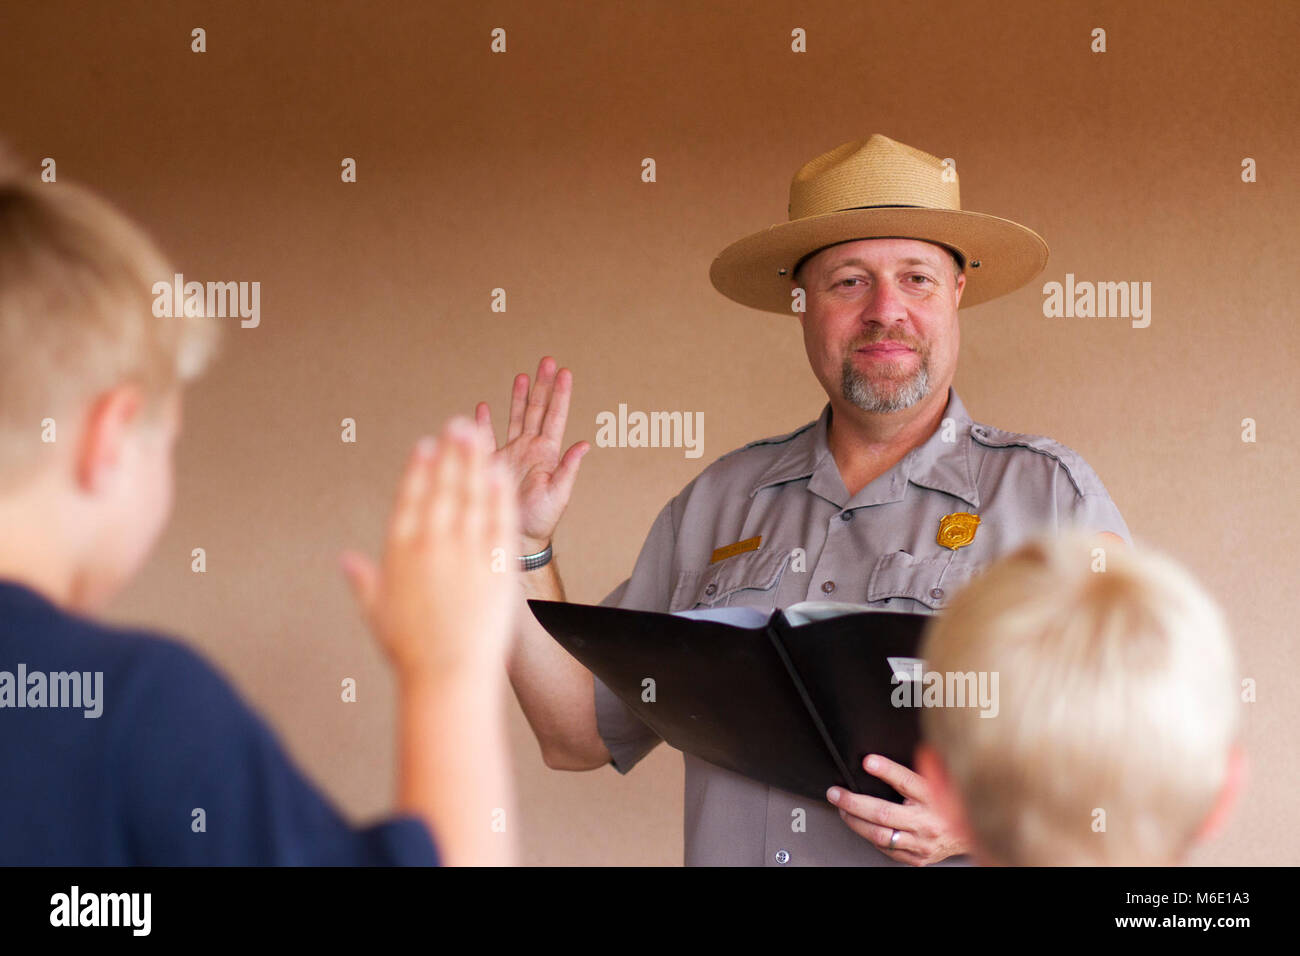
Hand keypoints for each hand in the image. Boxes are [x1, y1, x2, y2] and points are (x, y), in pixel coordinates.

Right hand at [340, 417, 518, 681]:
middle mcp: (432, 545)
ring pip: (471, 495)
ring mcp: (465, 552)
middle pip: (443, 487)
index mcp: (400, 552)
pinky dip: (500, 494)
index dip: (419, 469)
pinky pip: (498, 520)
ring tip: (480, 436)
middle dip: (452, 453)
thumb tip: (346, 560)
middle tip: (459, 424)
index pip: (410, 498)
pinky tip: (502, 473)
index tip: (426, 446)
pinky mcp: (495, 565)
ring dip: (475, 462)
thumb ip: (363, 581)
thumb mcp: (379, 613)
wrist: (449, 677)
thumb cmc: (413, 652)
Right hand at [475, 356, 588, 552]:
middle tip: (547, 361)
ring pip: (515, 417)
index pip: (555, 416)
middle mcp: (530, 448)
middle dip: (542, 385)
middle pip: (537, 409)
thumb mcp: (558, 493)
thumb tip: (585, 444)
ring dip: (518, 397)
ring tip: (523, 376)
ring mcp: (511, 453)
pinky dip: (484, 422)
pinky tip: (483, 407)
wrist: (517, 535)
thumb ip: (568, 468)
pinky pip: (487, 437)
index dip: (560, 394)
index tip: (565, 372)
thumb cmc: (541, 519)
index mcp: (547, 452)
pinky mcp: (492, 462)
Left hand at [826, 754, 968, 865]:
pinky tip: (861, 826)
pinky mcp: (917, 858)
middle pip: (883, 813)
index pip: (907, 782)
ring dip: (854, 821)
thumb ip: (925, 766)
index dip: (886, 770)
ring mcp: (921, 843)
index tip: (867, 761)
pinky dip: (870, 837)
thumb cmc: (953, 802)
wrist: (976, 833)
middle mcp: (927, 822)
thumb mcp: (942, 779)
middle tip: (836, 793)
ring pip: (879, 835)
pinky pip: (886, 849)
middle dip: (853, 802)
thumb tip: (900, 750)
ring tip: (842, 809)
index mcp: (935, 798)